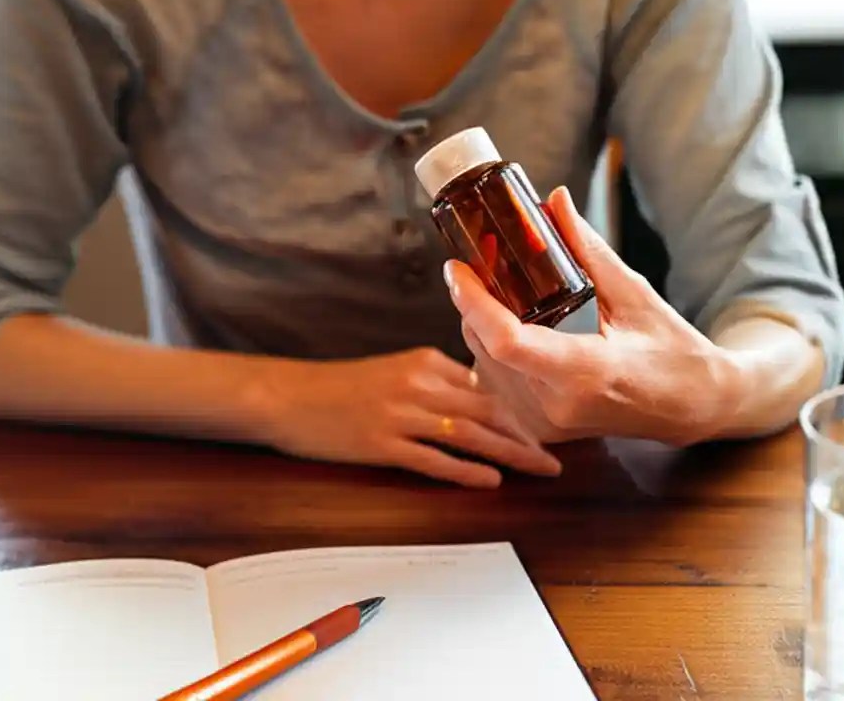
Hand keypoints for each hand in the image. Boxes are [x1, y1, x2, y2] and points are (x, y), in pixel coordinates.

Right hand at [263, 348, 560, 487]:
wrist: (285, 396)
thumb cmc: (338, 388)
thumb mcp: (392, 372)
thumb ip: (433, 383)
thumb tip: (474, 398)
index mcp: (424, 363)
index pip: (485, 385)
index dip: (521, 408)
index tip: (547, 424)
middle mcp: (418, 385)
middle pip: (488, 409)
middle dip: (528, 433)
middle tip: (558, 454)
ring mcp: (400, 415)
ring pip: (470, 434)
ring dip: (511, 453)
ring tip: (541, 468)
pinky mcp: (382, 443)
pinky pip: (433, 459)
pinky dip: (466, 471)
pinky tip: (490, 480)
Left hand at [444, 188, 746, 445]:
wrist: (692, 407)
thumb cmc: (674, 351)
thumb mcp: (635, 294)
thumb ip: (589, 250)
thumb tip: (555, 201)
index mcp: (585, 373)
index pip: (507, 341)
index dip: (472, 302)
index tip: (458, 267)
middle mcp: (557, 405)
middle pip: (486, 347)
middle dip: (473, 302)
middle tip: (477, 261)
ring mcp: (545, 424)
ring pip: (484, 365)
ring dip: (480, 325)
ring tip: (492, 288)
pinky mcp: (539, 429)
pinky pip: (496, 382)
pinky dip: (494, 349)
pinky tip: (508, 323)